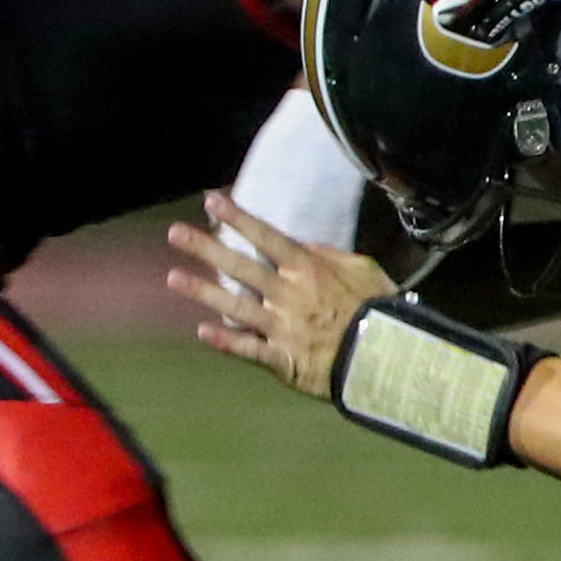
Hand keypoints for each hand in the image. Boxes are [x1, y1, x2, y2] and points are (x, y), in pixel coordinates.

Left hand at [166, 193, 398, 399]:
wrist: (387, 358)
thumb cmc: (379, 309)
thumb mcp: (362, 269)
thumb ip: (329, 254)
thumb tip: (301, 242)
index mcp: (308, 269)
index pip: (267, 237)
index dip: (238, 218)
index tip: (212, 201)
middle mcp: (288, 295)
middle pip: (241, 266)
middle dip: (206, 247)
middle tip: (175, 232)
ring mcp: (282, 328)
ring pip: (235, 306)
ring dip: (202, 291)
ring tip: (173, 277)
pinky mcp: (282, 360)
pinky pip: (249, 350)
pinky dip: (226, 342)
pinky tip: (202, 332)